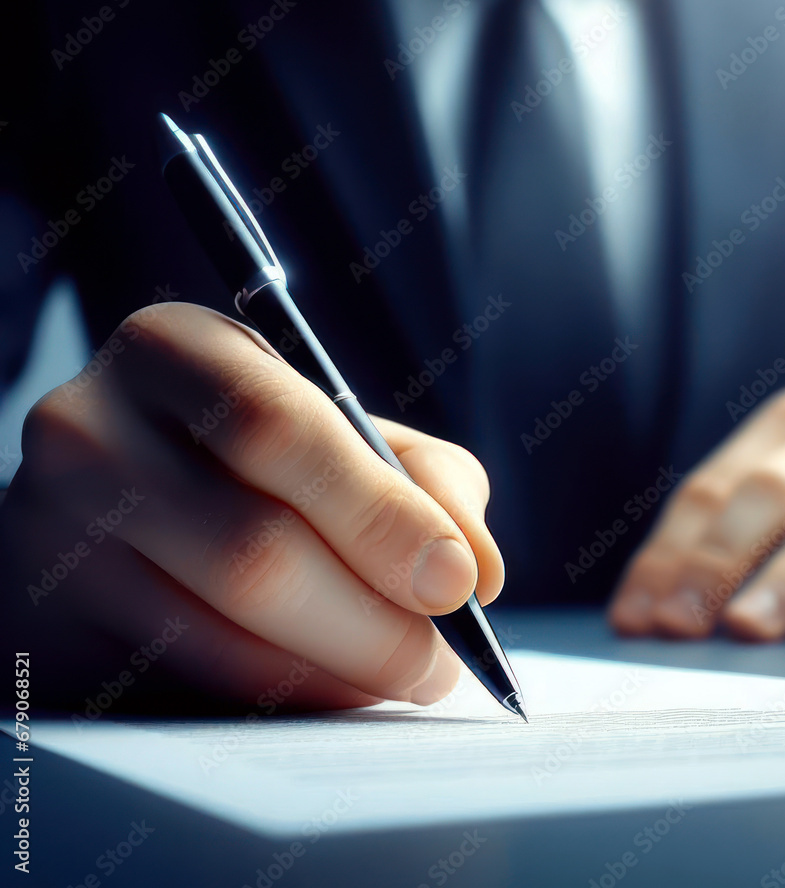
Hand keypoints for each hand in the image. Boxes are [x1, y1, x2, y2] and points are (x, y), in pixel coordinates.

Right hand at [0, 303, 502, 710]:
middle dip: (374, 624)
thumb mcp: (334, 424)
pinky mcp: (42, 629)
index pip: (281, 431)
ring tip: (395, 675)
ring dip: (335, 676)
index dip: (381, 516)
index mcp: (173, 350)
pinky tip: (320, 686)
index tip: (457, 584)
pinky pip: (179, 689)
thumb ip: (421, 476)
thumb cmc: (246, 452)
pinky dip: (275, 701)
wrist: (112, 493)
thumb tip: (475, 570)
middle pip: (253, 552)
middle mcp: (89, 431)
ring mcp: (48, 535)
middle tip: (440, 662)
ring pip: (217, 639)